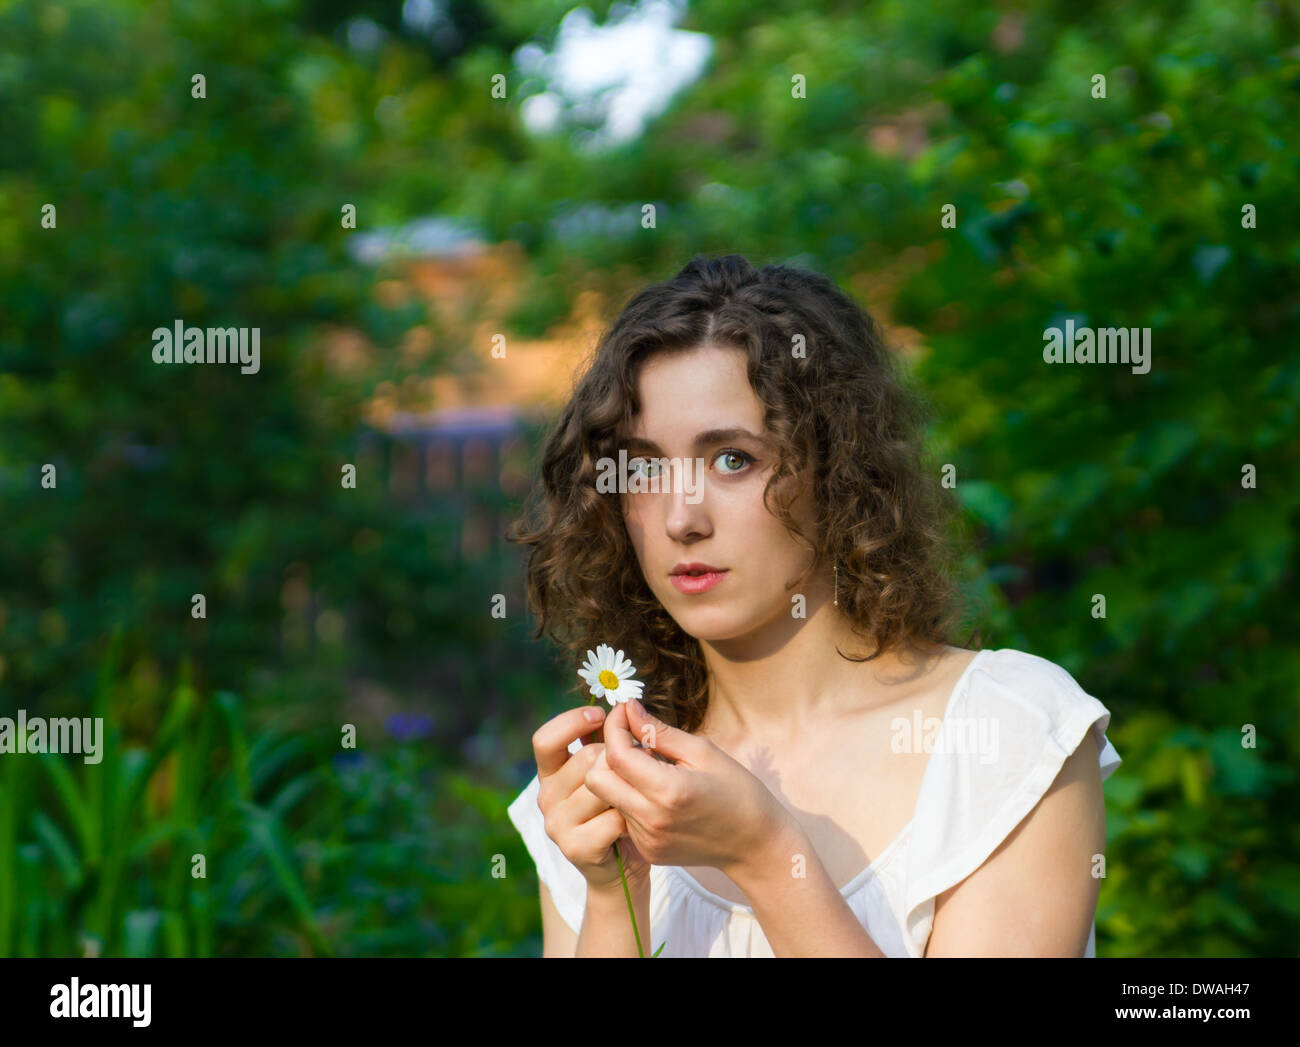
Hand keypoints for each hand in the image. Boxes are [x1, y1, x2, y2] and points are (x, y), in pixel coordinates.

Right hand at [531, 705, 651, 894]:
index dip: (572, 722)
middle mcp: (546, 796)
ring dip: (626, 792)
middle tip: (633, 775)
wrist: (623, 867)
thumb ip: (610, 740)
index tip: (601, 715)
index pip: (545, 739)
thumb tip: (624, 706)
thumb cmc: (622, 809)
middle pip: (585, 757)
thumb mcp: (615, 769)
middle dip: (617, 760)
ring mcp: (556, 824)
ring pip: (600, 787)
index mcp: (551, 772)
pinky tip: (629, 827)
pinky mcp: (574, 847)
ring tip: (631, 803)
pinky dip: (630, 821)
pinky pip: (612, 818)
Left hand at [584, 698, 790, 876]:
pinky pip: (622, 816)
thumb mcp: (703, 752)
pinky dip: (631, 799)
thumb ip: (659, 731)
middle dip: (607, 754)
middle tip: (633, 741)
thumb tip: (629, 709)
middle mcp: (651, 820)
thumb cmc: (737, 792)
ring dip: (620, 777)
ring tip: (651, 768)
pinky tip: (656, 793)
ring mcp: (646, 840)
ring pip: (608, 798)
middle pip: (597, 779)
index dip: (614, 727)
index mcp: (668, 791)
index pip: (616, 754)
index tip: (624, 712)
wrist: (755, 846)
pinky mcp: (646, 852)